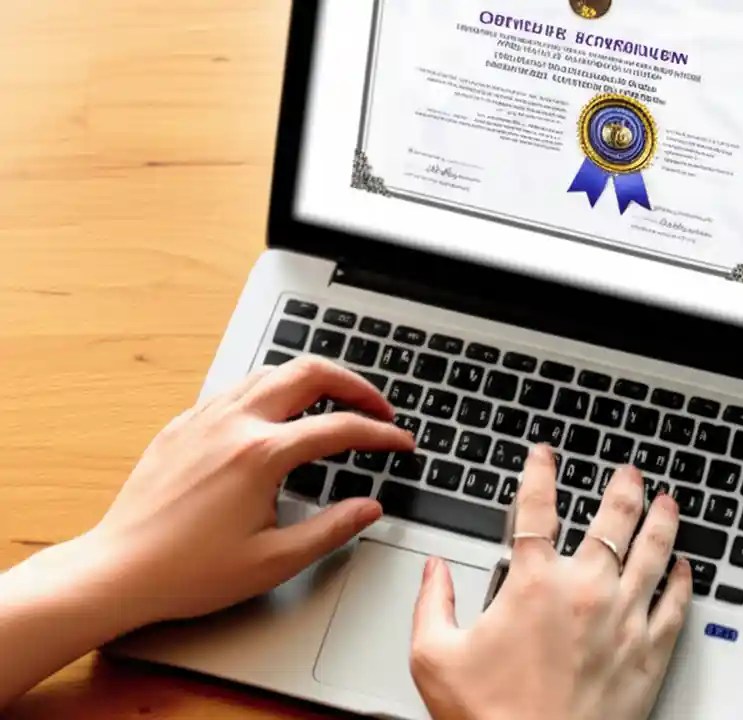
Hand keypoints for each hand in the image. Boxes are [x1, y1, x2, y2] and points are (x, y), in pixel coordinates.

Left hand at [88, 356, 413, 625]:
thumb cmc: (189, 572)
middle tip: (378, 408)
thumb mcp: (275, 561)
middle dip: (355, 385)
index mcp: (261, 455)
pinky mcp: (182, 425)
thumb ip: (332, 528)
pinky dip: (272, 390)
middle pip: (309, 372)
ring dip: (313, 380)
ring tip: (337, 404)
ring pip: (272, 371)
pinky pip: (237, 388)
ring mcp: (204, 418)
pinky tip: (280, 415)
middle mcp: (233, 424)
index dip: (382, 434)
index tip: (402, 443)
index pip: (340, 428)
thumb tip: (370, 507)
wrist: (118, 571)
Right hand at [409, 445, 693, 719]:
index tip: (543, 456)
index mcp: (534, 585)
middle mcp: (586, 592)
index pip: (537, 509)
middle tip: (629, 473)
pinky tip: (683, 566)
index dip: (539, 473)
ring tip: (666, 501)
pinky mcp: (649, 652)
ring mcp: (624, 619)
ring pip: (654, 551)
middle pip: (614, 519)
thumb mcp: (434, 657)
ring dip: (662, 520)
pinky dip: (682, 579)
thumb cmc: (489, 718)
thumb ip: (432, 602)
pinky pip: (675, 603)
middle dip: (623, 488)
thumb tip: (434, 569)